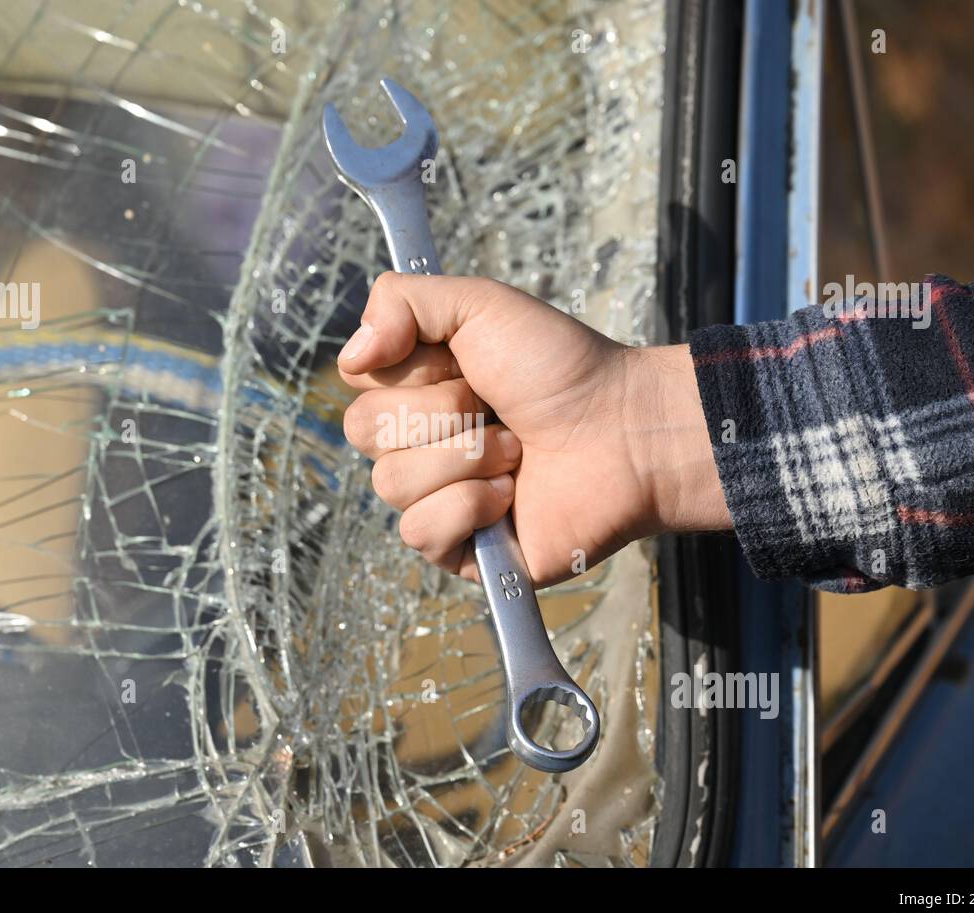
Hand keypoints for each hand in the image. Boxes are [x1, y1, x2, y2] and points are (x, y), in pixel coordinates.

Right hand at [337, 273, 730, 586]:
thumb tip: (349, 356)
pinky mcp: (459, 552)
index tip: (461, 362)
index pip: (358, 384)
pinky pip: (420, 531)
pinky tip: (511, 496)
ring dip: (465, 457)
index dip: (409, 371)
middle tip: (496, 408)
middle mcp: (420, 444)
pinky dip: (470, 506)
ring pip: (390, 482)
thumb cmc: (562, 368)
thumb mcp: (480, 304)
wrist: (624, 430)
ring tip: (516, 451)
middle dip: (441, 412)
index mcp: (417, 390)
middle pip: (364, 432)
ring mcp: (437, 499)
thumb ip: (401, 300)